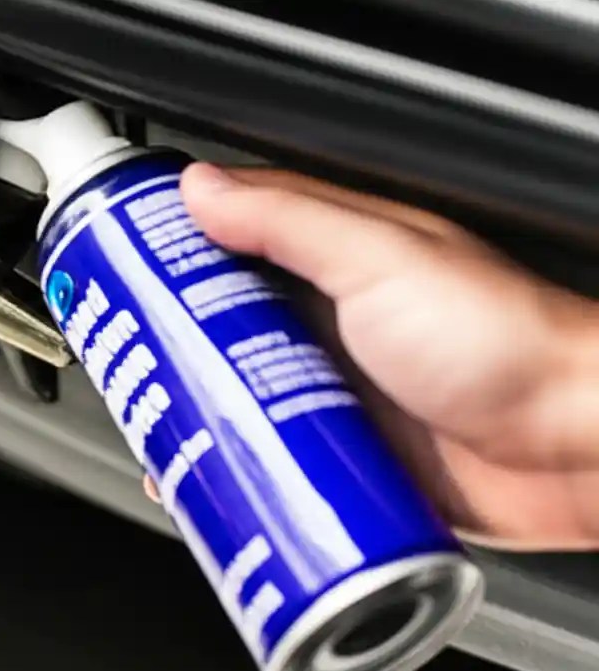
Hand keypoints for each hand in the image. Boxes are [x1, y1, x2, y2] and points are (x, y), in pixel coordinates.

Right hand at [143, 163, 598, 549]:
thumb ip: (291, 220)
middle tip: (124, 363)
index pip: (232, 243)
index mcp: (338, 262)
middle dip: (166, 347)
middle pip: (222, 330)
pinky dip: (234, 471)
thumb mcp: (381, 259)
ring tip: (154, 429)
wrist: (579, 449)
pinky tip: (207, 482)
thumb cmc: (507, 342)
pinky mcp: (347, 458)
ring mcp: (337, 395)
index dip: (169, 253)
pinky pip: (272, 462)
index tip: (117, 269)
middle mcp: (331, 327)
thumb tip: (201, 187)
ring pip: (239, 400)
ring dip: (194, 415)